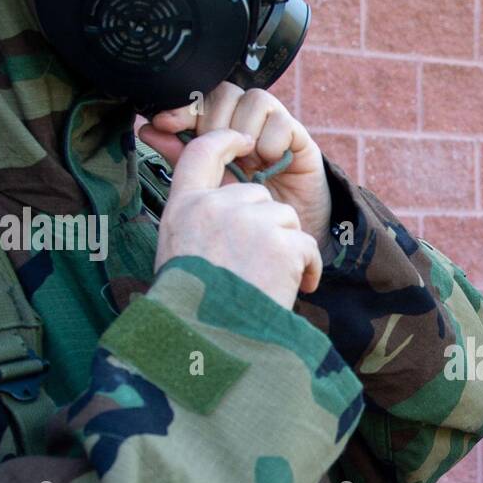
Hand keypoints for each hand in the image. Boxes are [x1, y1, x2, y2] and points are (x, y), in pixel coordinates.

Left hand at [138, 82, 332, 240]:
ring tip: (249, 164)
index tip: (165, 122)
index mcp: (220, 129)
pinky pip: (282, 120)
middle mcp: (246, 122)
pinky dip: (271, 141)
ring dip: (246, 130)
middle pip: (226, 92)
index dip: (184, 105)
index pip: (201, 98)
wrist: (284, 238)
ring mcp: (273, 127)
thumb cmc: (247, 213)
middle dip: (215, 122)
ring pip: (254, 99)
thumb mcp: (209, 187)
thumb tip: (147, 129)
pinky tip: (269, 163)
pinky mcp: (299, 137)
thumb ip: (183, 158)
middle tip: (220, 155)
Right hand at [155, 128, 320, 310]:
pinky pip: (306, 246)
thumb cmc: (195, 309)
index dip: (225, 139)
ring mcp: (249, 222)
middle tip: (255, 266)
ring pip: (286, 218)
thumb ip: (195, 223)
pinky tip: (292, 289)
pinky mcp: (280, 243)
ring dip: (286, 248)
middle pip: (257, 195)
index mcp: (183, 208)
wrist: (213, 344)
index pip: (201, 152)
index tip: (244, 138)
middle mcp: (214, 206)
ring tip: (268, 282)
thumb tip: (216, 206)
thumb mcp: (176, 254)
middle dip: (266, 225)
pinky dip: (306, 269)